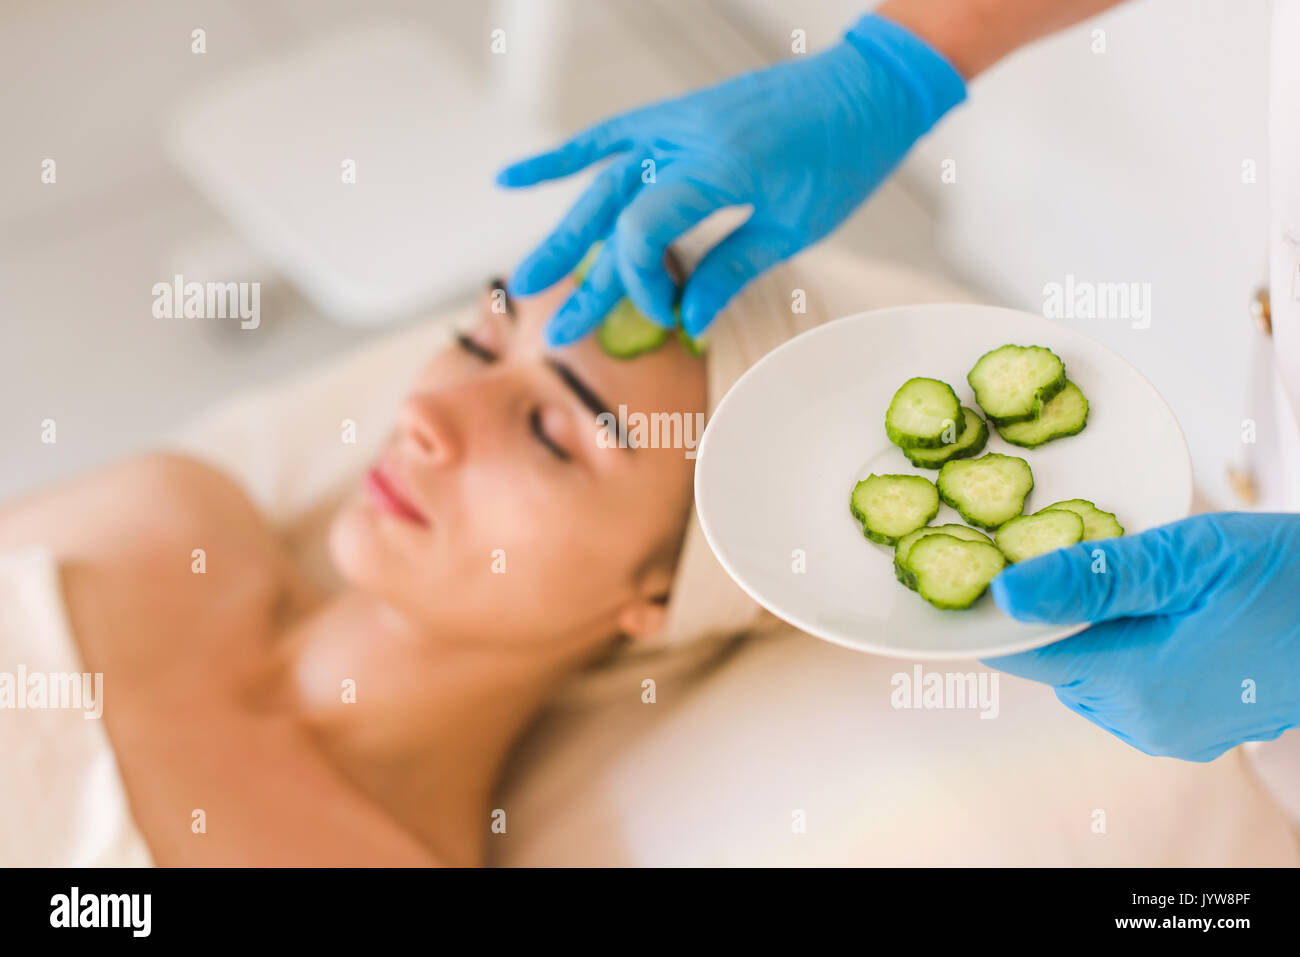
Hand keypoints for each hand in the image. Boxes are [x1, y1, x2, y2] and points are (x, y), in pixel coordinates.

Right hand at [496, 14, 965, 344]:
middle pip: (611, 218)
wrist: (866, 86)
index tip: (668, 314)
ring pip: (600, 186)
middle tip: (554, 330)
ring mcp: (671, 124)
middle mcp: (682, 141)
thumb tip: (690, 321)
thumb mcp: (794, 227)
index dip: (644, 284)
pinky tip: (514, 179)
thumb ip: (732, 270)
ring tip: (525, 280)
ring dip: (562, 236)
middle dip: (582, 280)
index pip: (643, 234)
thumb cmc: (843, 157)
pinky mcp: (672, 116)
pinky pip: (604, 138)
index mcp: (716, 167)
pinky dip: (560, 159)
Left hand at [982, 512, 1299, 761]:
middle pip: (1060, 666)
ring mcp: (1175, 736)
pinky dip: (1135, 654)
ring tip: (1154, 590)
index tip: (1012, 568)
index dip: (1013, 613)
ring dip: (1103, 635)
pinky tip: (1173, 617)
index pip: (1026, 656)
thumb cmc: (1288, 575)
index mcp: (1136, 684)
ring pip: (1095, 678)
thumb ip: (1092, 579)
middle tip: (1113, 565)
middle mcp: (1148, 724)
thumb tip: (1007, 594)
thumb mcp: (1186, 558)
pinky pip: (1134, 692)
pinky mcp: (1198, 733)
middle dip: (1069, 617)